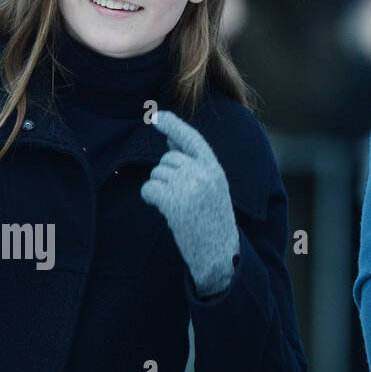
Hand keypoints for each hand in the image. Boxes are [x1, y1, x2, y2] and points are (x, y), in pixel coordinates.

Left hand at [140, 110, 239, 296]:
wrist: (220, 255)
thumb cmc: (213, 223)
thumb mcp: (212, 189)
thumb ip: (194, 165)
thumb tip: (170, 141)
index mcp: (216, 170)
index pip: (193, 140)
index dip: (174, 126)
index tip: (158, 116)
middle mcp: (205, 174)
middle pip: (168, 159)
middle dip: (166, 175)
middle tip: (180, 198)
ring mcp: (190, 188)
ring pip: (157, 174)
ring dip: (159, 189)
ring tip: (177, 208)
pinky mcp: (175, 203)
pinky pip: (149, 188)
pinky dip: (151, 198)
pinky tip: (165, 211)